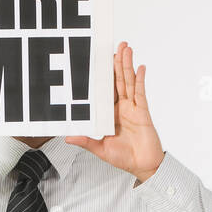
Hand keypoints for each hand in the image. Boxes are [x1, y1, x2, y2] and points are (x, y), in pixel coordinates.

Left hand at [65, 42, 165, 183]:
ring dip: (127, 65)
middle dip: (116, 63)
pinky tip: (140, 67)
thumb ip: (86, 141)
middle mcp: (121, 108)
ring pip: (129, 82)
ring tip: (126, 49)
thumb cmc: (124, 158)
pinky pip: (141, 93)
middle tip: (114, 45)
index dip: (100, 76)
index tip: (96, 61)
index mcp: (109, 114)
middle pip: (117, 81)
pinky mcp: (143, 112)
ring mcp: (133, 108)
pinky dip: (141, 80)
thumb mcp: (100, 150)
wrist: (143, 166)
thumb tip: (67, 137)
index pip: (103, 91)